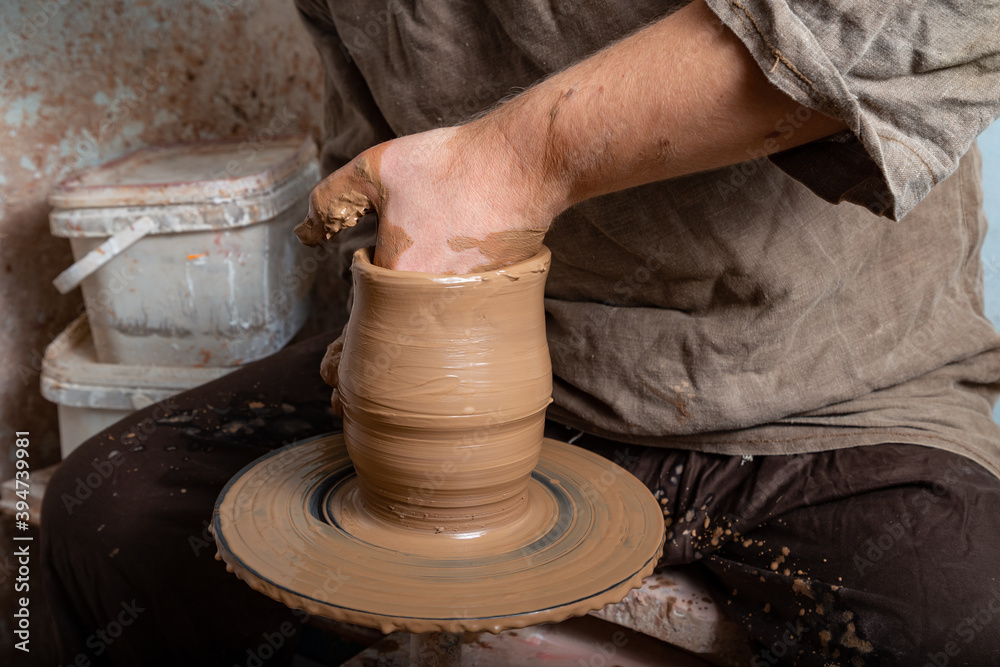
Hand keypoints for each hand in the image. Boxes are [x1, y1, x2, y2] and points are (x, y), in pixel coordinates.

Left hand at [298, 121, 563, 412]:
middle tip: (347, 404)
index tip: (328, 371)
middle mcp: (433, 305)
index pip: (358, 338)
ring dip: (406, 380)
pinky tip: (437, 364)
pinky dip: (445, 356)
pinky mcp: (497, 301)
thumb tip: (304, 235)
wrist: (522, 167)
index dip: (340, 361)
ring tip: (387, 399)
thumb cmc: (450, 166)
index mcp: (395, 281)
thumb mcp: (374, 169)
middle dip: (367, 384)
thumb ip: (329, 199)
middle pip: (393, 362)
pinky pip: (462, 341)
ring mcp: (468, 308)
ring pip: (429, 359)